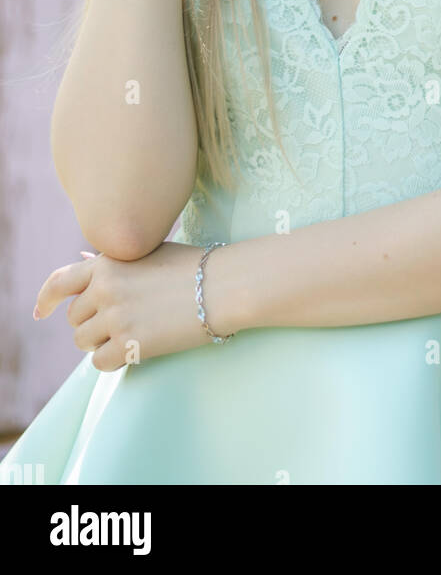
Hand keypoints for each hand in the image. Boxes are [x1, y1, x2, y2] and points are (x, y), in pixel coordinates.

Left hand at [32, 241, 222, 371]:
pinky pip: (100, 362)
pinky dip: (114, 360)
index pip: (60, 282)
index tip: (41, 312)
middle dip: (92, 324)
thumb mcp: (149, 254)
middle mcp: (105, 288)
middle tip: (122, 322)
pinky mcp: (129, 343)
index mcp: (108, 263)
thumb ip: (113, 262)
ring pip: (84, 342)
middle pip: (75, 319)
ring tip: (132, 334)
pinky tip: (136, 349)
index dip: (46, 299)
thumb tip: (82, 261)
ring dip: (102, 343)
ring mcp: (116, 316)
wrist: (223, 285)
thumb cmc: (193, 266)